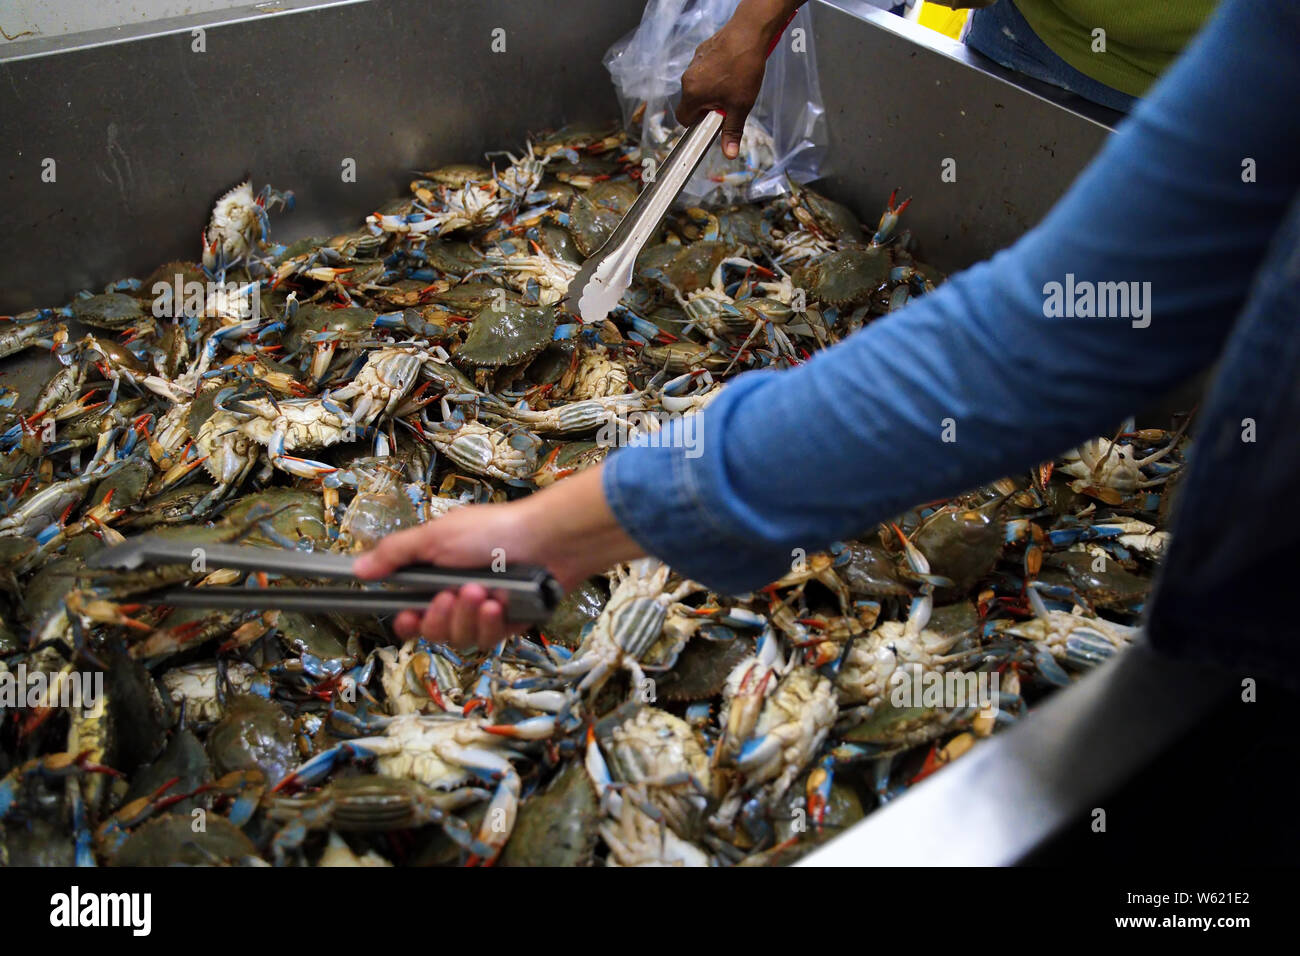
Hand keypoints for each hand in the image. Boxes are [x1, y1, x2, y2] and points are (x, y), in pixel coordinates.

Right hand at [353, 466, 644, 649]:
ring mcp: (485, 612)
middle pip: (433, 630)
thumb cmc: (493, 531)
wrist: (548, 540)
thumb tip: (357, 568)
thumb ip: (396, 554)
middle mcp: (460, 595)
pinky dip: (491, 623)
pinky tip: (498, 605)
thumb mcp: (436, 536)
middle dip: (439, 617)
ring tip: (482, 593)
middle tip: (449, 596)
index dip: (407, 621)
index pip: (412, 610)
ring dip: (467, 616)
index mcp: (438, 575)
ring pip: (460, 637)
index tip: (406, 617)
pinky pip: (488, 639)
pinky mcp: (510, 624)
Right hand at [678, 0, 803, 158]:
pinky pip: (705, 70)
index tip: (713, 120)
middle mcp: (688, 78)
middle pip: (692, 102)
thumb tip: (729, 154)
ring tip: (734, 84)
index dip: (698, 123)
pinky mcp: (703, 50)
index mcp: (692, 93)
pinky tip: (733, 69)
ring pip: (700, 85)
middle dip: (709, 106)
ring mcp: (695, 62)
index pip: (683, 119)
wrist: (749, 33)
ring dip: (713, 90)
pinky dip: (716, 74)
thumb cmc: (743, 69)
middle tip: (729, 102)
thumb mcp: (740, 106)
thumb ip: (732, 131)